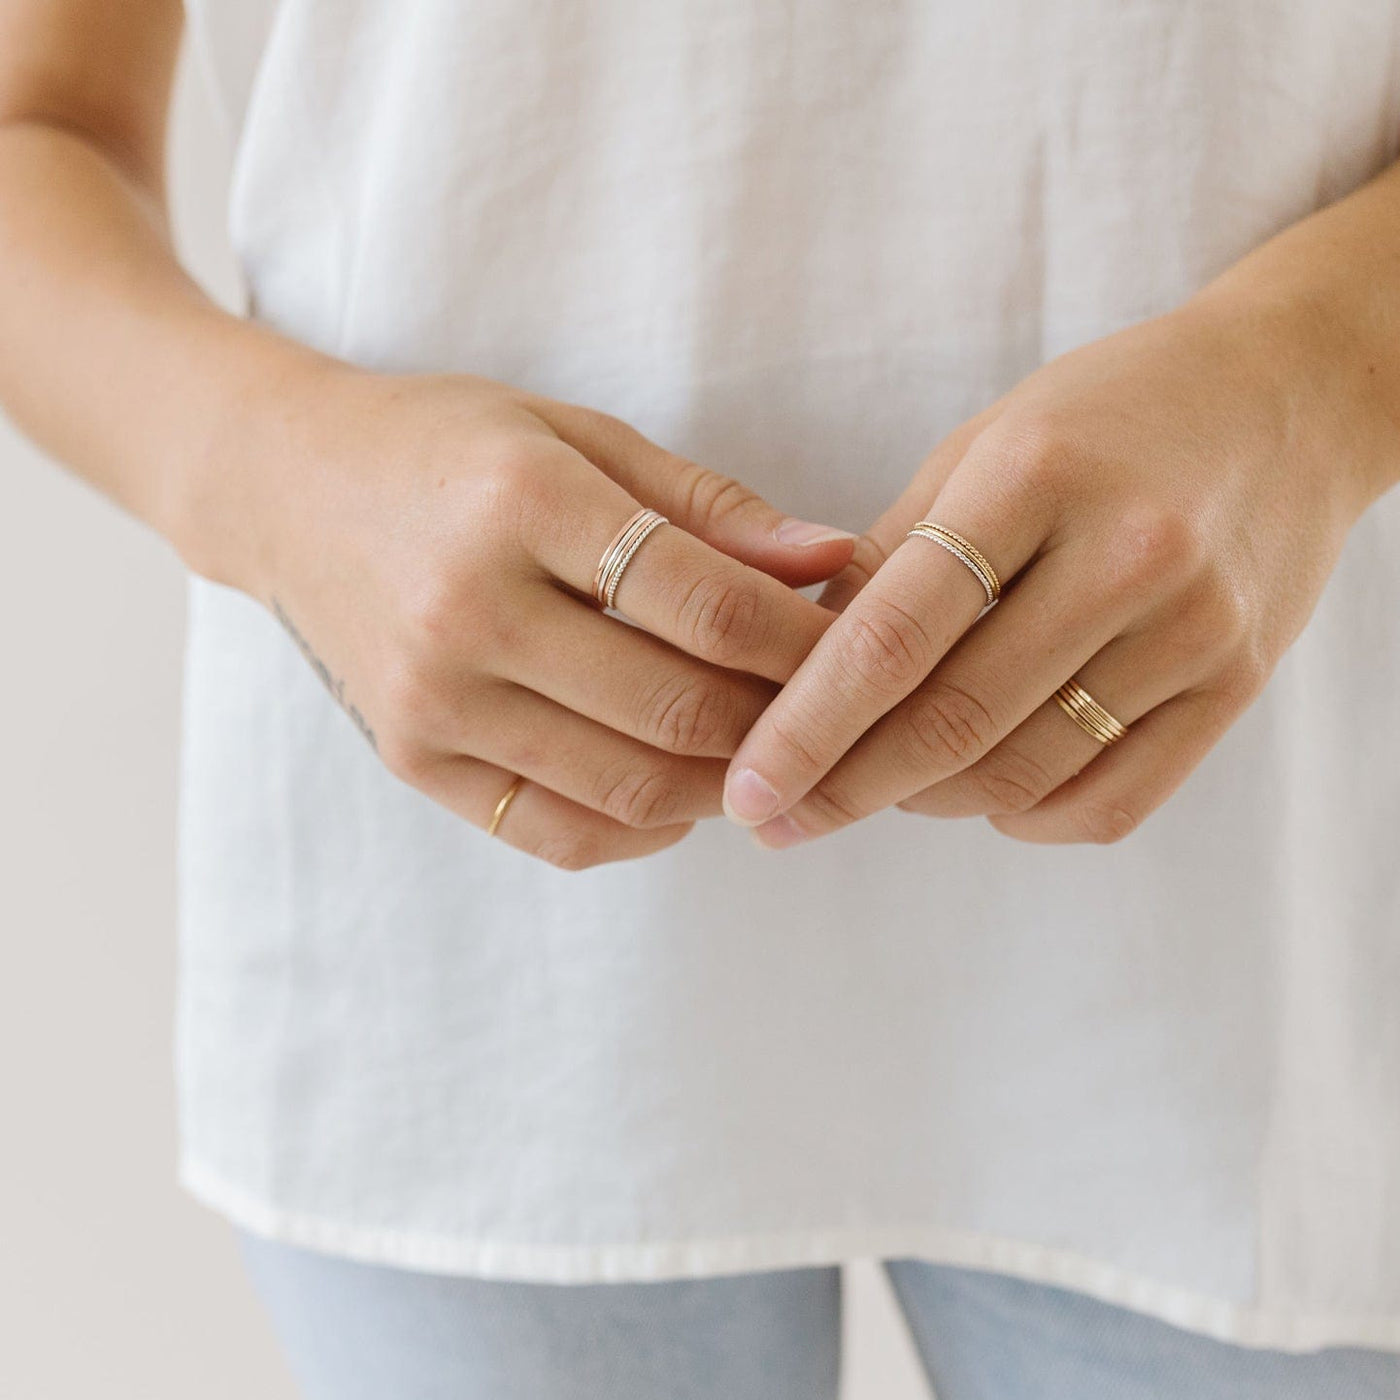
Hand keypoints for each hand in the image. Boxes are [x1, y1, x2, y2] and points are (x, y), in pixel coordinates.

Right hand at [192, 359, 854, 867]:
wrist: (290, 491)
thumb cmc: (453, 450)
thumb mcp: (577, 437)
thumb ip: (708, 506)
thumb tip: (833, 561)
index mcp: (521, 504)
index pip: (703, 602)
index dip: (801, 640)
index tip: (857, 647)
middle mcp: (467, 610)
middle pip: (674, 708)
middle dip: (779, 721)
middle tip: (830, 713)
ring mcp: (431, 699)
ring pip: (628, 785)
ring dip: (724, 784)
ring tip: (768, 753)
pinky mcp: (411, 759)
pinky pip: (557, 832)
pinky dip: (643, 827)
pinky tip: (681, 791)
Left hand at [721, 286, 1388, 846]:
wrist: (1287, 400)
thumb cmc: (1105, 418)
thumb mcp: (984, 446)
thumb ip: (893, 558)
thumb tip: (796, 671)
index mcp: (1035, 476)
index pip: (894, 636)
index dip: (805, 728)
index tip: (747, 791)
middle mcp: (1127, 556)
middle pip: (953, 722)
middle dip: (844, 789)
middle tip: (774, 822)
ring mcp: (1194, 629)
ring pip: (1024, 775)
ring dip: (926, 802)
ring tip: (871, 789)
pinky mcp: (1237, 685)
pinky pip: (1108, 802)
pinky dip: (1023, 818)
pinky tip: (979, 793)